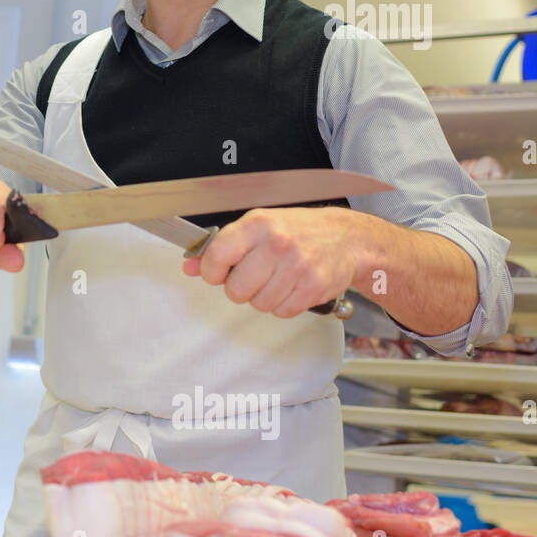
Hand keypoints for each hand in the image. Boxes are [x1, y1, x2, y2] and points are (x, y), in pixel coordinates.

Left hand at [181, 207, 357, 317]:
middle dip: (240, 289)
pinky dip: (283, 305)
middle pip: (236, 289)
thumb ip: (221, 247)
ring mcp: (298, 266)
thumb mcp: (256, 228)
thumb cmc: (297, 231)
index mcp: (258, 224)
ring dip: (263, 297)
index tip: (217, 273)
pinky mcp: (314, 287)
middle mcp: (277, 243)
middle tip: (252, 277)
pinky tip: (292, 287)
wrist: (346, 237)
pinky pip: (282, 312)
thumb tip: (189, 266)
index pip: (216, 257)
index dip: (211, 272)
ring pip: (259, 304)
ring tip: (276, 279)